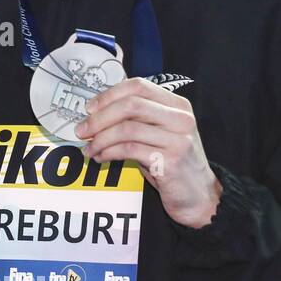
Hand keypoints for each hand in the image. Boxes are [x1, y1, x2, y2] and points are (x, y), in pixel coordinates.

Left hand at [75, 77, 221, 228]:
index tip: (89, 108)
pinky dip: (109, 152)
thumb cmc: (170, 161)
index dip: (109, 95)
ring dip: (100, 139)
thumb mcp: (157, 133)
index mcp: (177, 105)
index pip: (138, 86)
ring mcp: (178, 139)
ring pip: (127, 129)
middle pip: (130, 105)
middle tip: (82, 131)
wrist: (198, 194)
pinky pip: (129, 150)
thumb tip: (94, 113)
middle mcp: (180, 118)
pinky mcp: (171, 160)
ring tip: (89, 149)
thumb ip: (135, 118)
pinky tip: (101, 158)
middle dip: (99, 118)